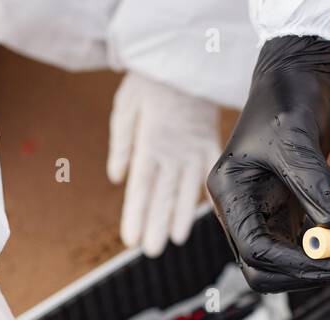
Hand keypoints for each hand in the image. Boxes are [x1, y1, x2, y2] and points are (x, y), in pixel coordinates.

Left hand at [108, 73, 219, 256]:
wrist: (184, 58)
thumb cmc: (149, 82)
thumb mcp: (125, 107)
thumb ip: (122, 144)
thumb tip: (117, 178)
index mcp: (150, 143)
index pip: (141, 186)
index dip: (136, 214)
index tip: (131, 239)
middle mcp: (174, 151)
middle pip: (163, 194)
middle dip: (156, 224)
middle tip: (150, 251)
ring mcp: (195, 149)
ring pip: (188, 189)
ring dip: (181, 216)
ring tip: (175, 240)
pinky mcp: (210, 143)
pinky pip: (212, 172)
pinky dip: (211, 193)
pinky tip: (209, 213)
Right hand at [206, 35, 329, 292]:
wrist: (296, 78)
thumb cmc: (288, 99)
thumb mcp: (298, 138)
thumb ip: (314, 183)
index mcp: (229, 192)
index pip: (253, 251)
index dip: (293, 266)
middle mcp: (238, 208)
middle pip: (261, 268)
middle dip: (300, 273)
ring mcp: (258, 212)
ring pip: (279, 263)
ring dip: (311, 265)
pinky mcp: (280, 211)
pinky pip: (296, 247)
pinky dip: (319, 250)